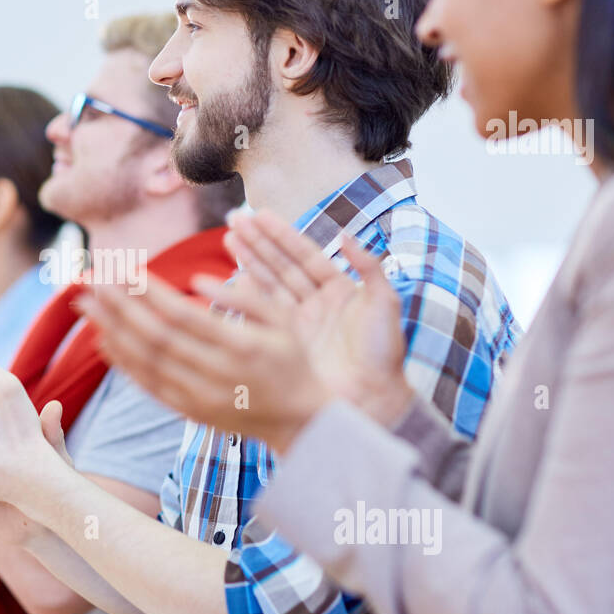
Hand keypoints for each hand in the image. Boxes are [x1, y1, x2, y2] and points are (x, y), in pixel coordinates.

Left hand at [75, 217, 411, 453]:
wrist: (300, 422)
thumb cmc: (293, 360)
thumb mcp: (286, 320)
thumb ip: (246, 296)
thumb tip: (199, 280)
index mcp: (241, 347)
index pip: (183, 316)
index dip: (149, 294)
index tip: (124, 271)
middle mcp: (216, 375)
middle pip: (155, 337)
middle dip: (119, 307)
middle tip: (91, 281)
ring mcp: (199, 398)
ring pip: (146, 363)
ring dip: (112, 331)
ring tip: (85, 305)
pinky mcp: (189, 412)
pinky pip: (148, 387)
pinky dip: (124, 364)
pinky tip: (104, 341)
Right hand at [227, 211, 411, 429]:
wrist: (372, 398)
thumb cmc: (383, 354)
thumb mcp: (384, 303)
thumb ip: (368, 267)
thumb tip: (345, 235)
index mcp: (339, 289)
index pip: (305, 254)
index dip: (282, 235)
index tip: (260, 215)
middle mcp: (316, 303)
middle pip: (281, 265)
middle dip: (257, 242)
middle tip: (234, 220)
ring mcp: (298, 323)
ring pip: (269, 284)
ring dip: (248, 261)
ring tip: (229, 239)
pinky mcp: (286, 343)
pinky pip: (263, 313)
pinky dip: (247, 295)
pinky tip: (233, 277)